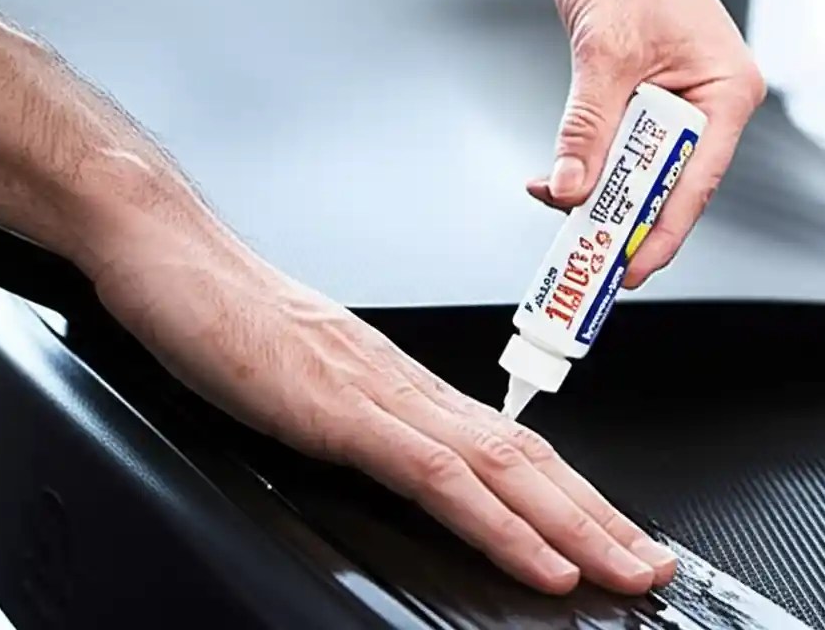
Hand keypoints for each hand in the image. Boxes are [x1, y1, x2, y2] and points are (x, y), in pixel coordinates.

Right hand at [84, 216, 674, 595]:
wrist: (172, 254)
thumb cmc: (228, 314)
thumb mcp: (303, 382)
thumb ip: (355, 420)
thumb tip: (392, 460)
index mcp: (405, 385)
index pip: (510, 445)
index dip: (569, 494)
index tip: (610, 531)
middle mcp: (411, 389)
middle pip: (529, 460)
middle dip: (598, 518)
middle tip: (652, 563)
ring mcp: (383, 398)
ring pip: (506, 470)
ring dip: (575, 527)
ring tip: (626, 570)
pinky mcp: (343, 412)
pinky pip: (440, 478)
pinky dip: (500, 525)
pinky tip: (540, 561)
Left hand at [529, 0, 765, 287]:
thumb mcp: (605, 51)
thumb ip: (587, 125)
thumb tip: (571, 183)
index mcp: (726, 93)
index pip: (696, 182)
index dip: (660, 232)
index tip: (628, 267)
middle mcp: (708, 104)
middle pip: (667, 185)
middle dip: (621, 217)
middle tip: (586, 256)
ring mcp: (677, 104)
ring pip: (638, 172)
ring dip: (597, 192)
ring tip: (560, 210)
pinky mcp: (644, 99)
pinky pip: (619, 148)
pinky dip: (588, 166)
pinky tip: (558, 179)